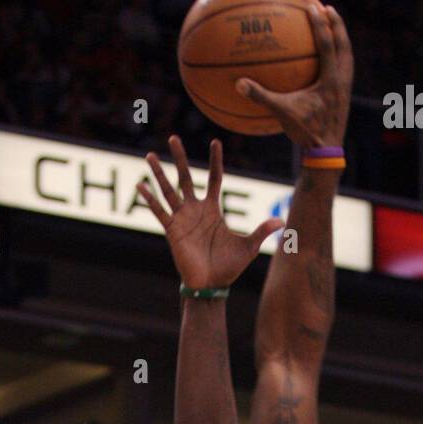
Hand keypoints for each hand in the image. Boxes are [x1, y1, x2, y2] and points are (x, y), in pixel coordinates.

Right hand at [137, 134, 281, 289]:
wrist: (211, 286)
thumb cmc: (228, 267)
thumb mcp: (248, 246)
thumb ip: (261, 231)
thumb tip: (282, 220)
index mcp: (213, 210)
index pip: (214, 178)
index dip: (215, 161)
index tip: (215, 142)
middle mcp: (195, 210)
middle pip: (186, 177)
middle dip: (179, 158)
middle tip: (173, 137)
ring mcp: (182, 219)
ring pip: (168, 190)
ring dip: (159, 173)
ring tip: (149, 155)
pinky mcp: (172, 230)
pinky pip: (159, 211)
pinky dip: (149, 199)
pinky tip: (140, 185)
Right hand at [236, 5, 352, 148]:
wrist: (327, 154)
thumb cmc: (306, 133)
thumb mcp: (283, 114)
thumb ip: (262, 97)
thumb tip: (239, 84)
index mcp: (331, 80)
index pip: (327, 44)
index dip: (320, 24)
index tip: (313, 6)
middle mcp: (342, 80)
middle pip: (343, 44)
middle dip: (336, 24)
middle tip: (327, 8)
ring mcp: (346, 89)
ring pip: (347, 56)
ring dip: (340, 39)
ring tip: (333, 26)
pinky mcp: (346, 97)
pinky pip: (343, 70)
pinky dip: (338, 58)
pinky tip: (329, 58)